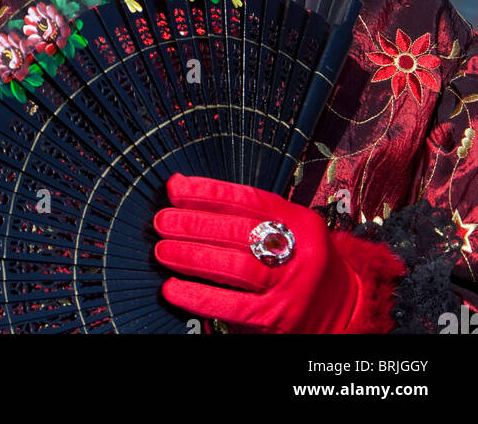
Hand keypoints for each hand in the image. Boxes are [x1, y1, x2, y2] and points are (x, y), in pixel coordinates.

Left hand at [153, 176, 363, 333]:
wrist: (347, 310)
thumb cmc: (304, 263)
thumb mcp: (290, 228)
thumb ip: (247, 212)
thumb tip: (186, 190)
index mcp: (299, 222)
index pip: (249, 200)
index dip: (209, 192)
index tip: (176, 188)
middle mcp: (298, 253)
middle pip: (239, 232)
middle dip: (194, 224)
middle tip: (162, 221)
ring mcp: (288, 288)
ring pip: (235, 267)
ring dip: (192, 257)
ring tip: (162, 250)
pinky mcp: (277, 321)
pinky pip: (232, 307)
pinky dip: (199, 297)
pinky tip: (174, 289)